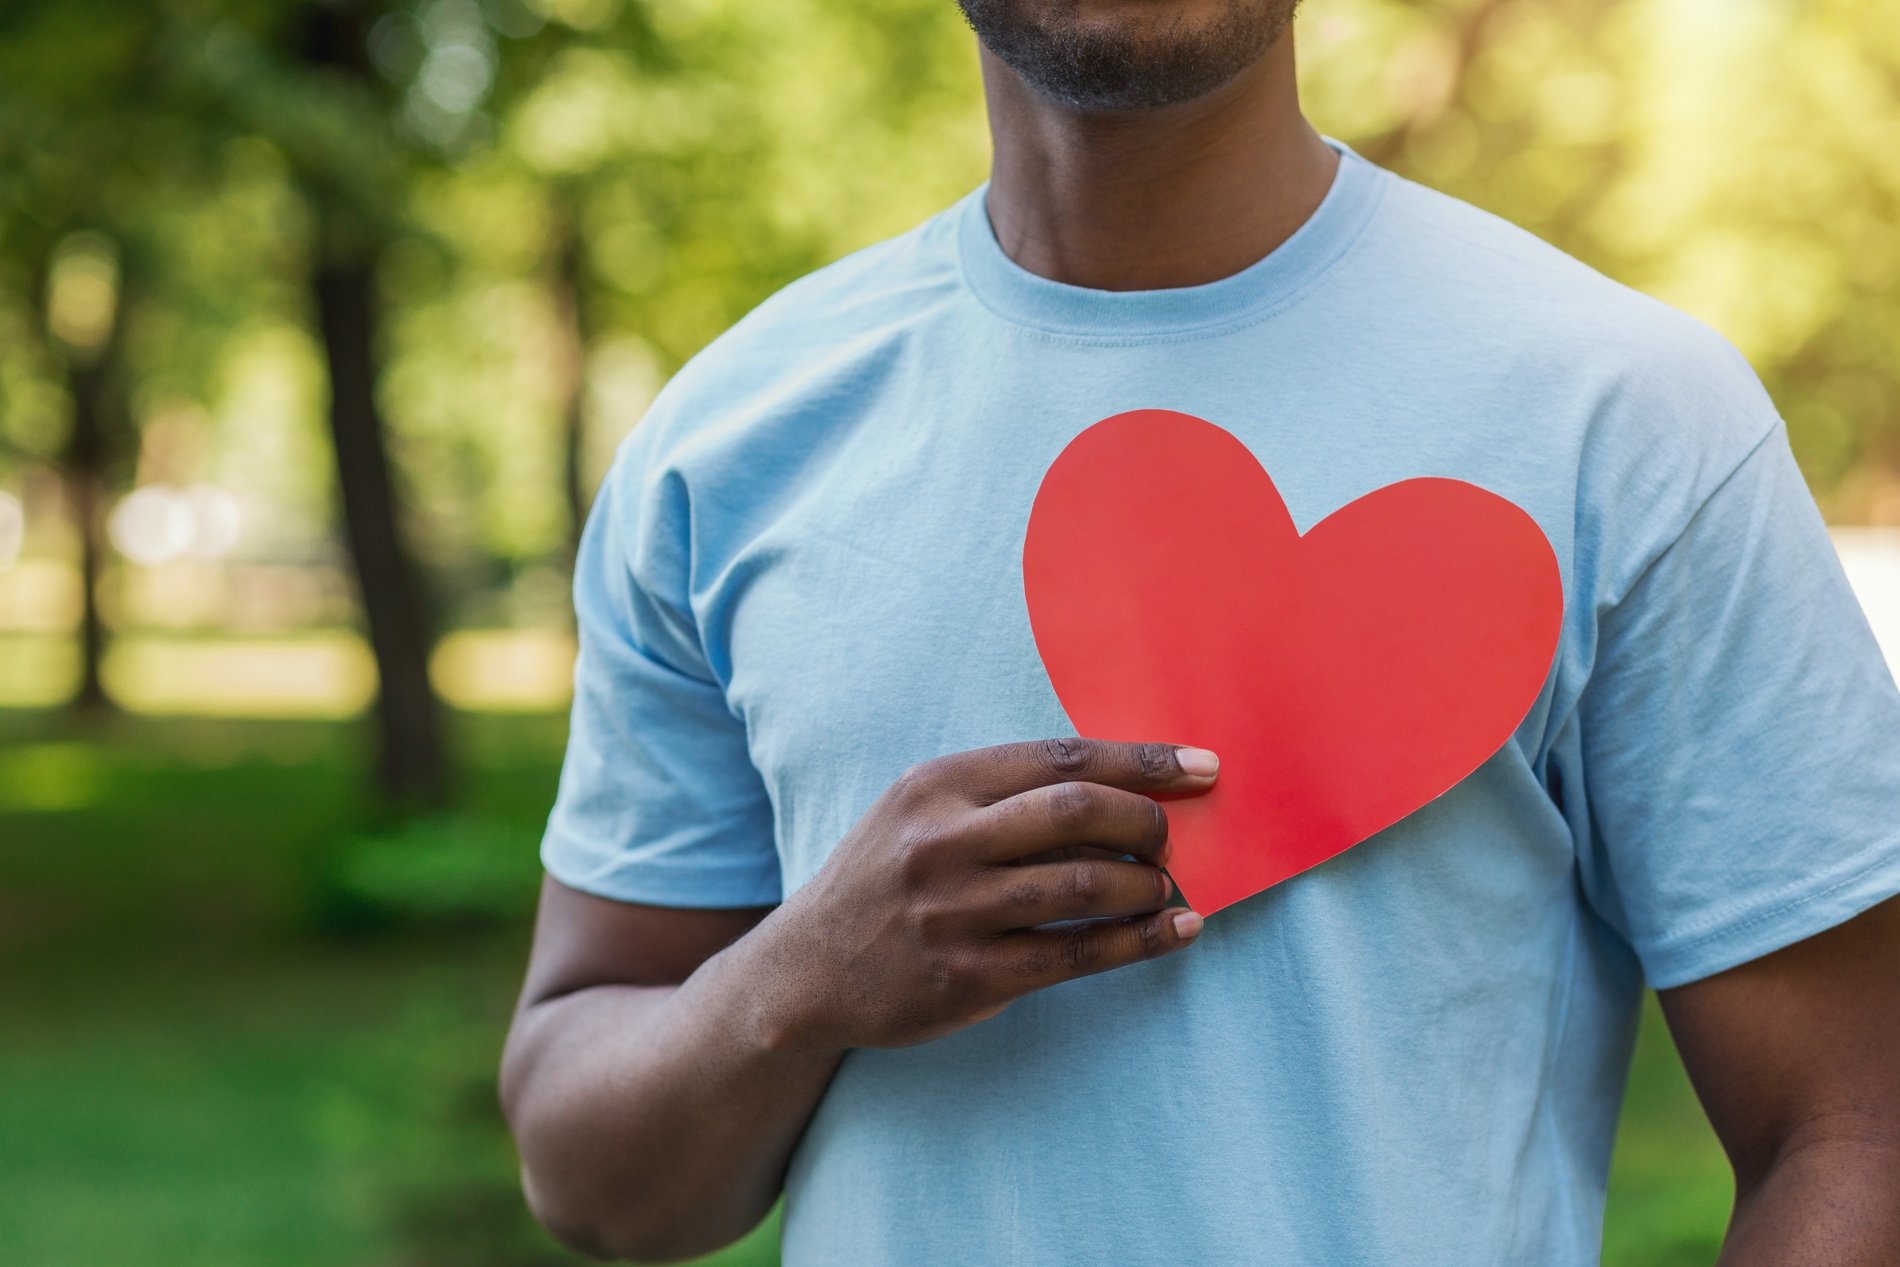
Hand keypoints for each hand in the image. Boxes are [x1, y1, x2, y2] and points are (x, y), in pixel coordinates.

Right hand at [758, 737, 1218, 1050]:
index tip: (1202, 768)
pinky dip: (1139, 941)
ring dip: (1148, 885)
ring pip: (1084, 885)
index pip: (1061, 757)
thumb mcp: (921, 811)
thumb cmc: (887, 878)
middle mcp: (942, 842)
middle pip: (1077, 811)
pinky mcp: (967, 977)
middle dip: (1147, 821)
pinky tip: (1175, 932)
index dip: (1143, 761)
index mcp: (936, 784)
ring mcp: (953, 913)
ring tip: (1166, 888)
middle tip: (1171, 839)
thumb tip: (1125, 786)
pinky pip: (1076, 954)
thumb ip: (1003, 794)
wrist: (806, 969)